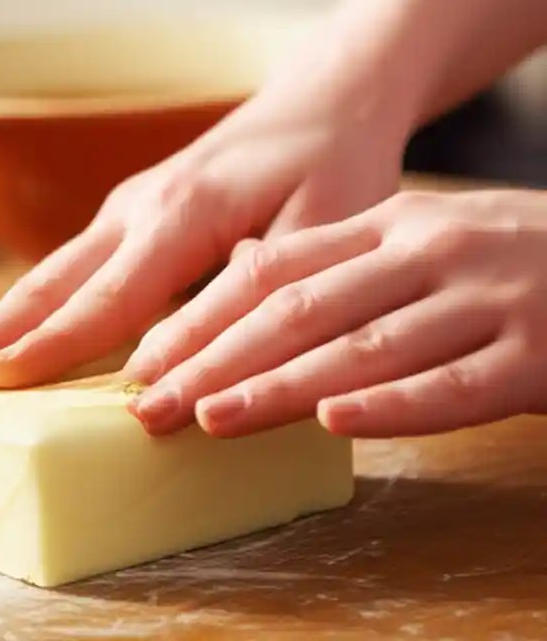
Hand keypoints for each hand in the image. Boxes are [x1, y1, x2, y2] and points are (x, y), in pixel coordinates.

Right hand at [0, 57, 412, 397]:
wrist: (317, 105)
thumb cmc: (331, 166)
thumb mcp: (330, 224)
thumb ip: (268, 285)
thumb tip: (206, 351)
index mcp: (182, 213)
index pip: (108, 297)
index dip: (55, 344)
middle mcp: (135, 210)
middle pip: (42, 288)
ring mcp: (121, 214)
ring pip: (40, 282)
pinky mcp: (122, 224)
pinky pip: (61, 277)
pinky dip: (20, 319)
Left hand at [122, 189, 546, 438]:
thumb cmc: (518, 261)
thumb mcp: (428, 237)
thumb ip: (341, 257)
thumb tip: (241, 272)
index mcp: (397, 223)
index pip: (275, 270)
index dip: (202, 317)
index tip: (141, 360)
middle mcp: (433, 251)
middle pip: (300, 309)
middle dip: (213, 359)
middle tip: (149, 404)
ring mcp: (489, 301)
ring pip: (362, 348)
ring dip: (277, 386)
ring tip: (209, 417)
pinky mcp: (541, 356)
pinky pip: (453, 386)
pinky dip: (391, 407)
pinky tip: (334, 425)